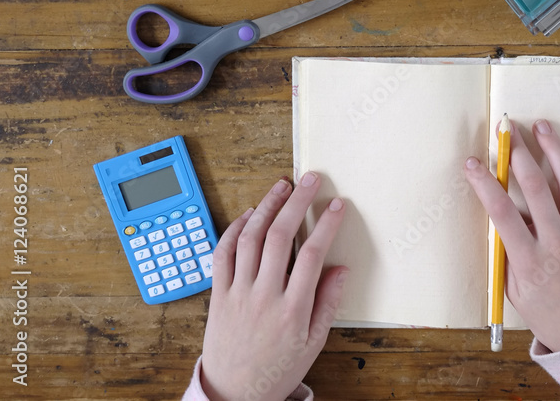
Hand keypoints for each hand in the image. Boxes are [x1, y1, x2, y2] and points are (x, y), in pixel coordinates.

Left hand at [200, 172, 348, 400]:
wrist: (233, 393)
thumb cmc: (277, 369)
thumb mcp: (313, 343)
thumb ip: (327, 304)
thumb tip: (341, 269)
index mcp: (292, 310)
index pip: (312, 255)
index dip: (327, 224)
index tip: (338, 205)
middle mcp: (263, 296)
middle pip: (280, 237)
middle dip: (298, 202)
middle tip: (311, 179)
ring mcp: (237, 293)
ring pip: (250, 238)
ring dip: (267, 206)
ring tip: (282, 187)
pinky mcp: (218, 294)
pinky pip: (222, 254)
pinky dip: (234, 229)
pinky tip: (248, 214)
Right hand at [464, 119, 559, 352]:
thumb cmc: (549, 311)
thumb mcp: (515, 289)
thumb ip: (507, 252)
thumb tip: (498, 214)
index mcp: (529, 260)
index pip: (501, 213)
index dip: (485, 183)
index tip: (473, 162)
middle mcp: (557, 243)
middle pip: (534, 187)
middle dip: (518, 152)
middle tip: (507, 129)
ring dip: (553, 150)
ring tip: (542, 127)